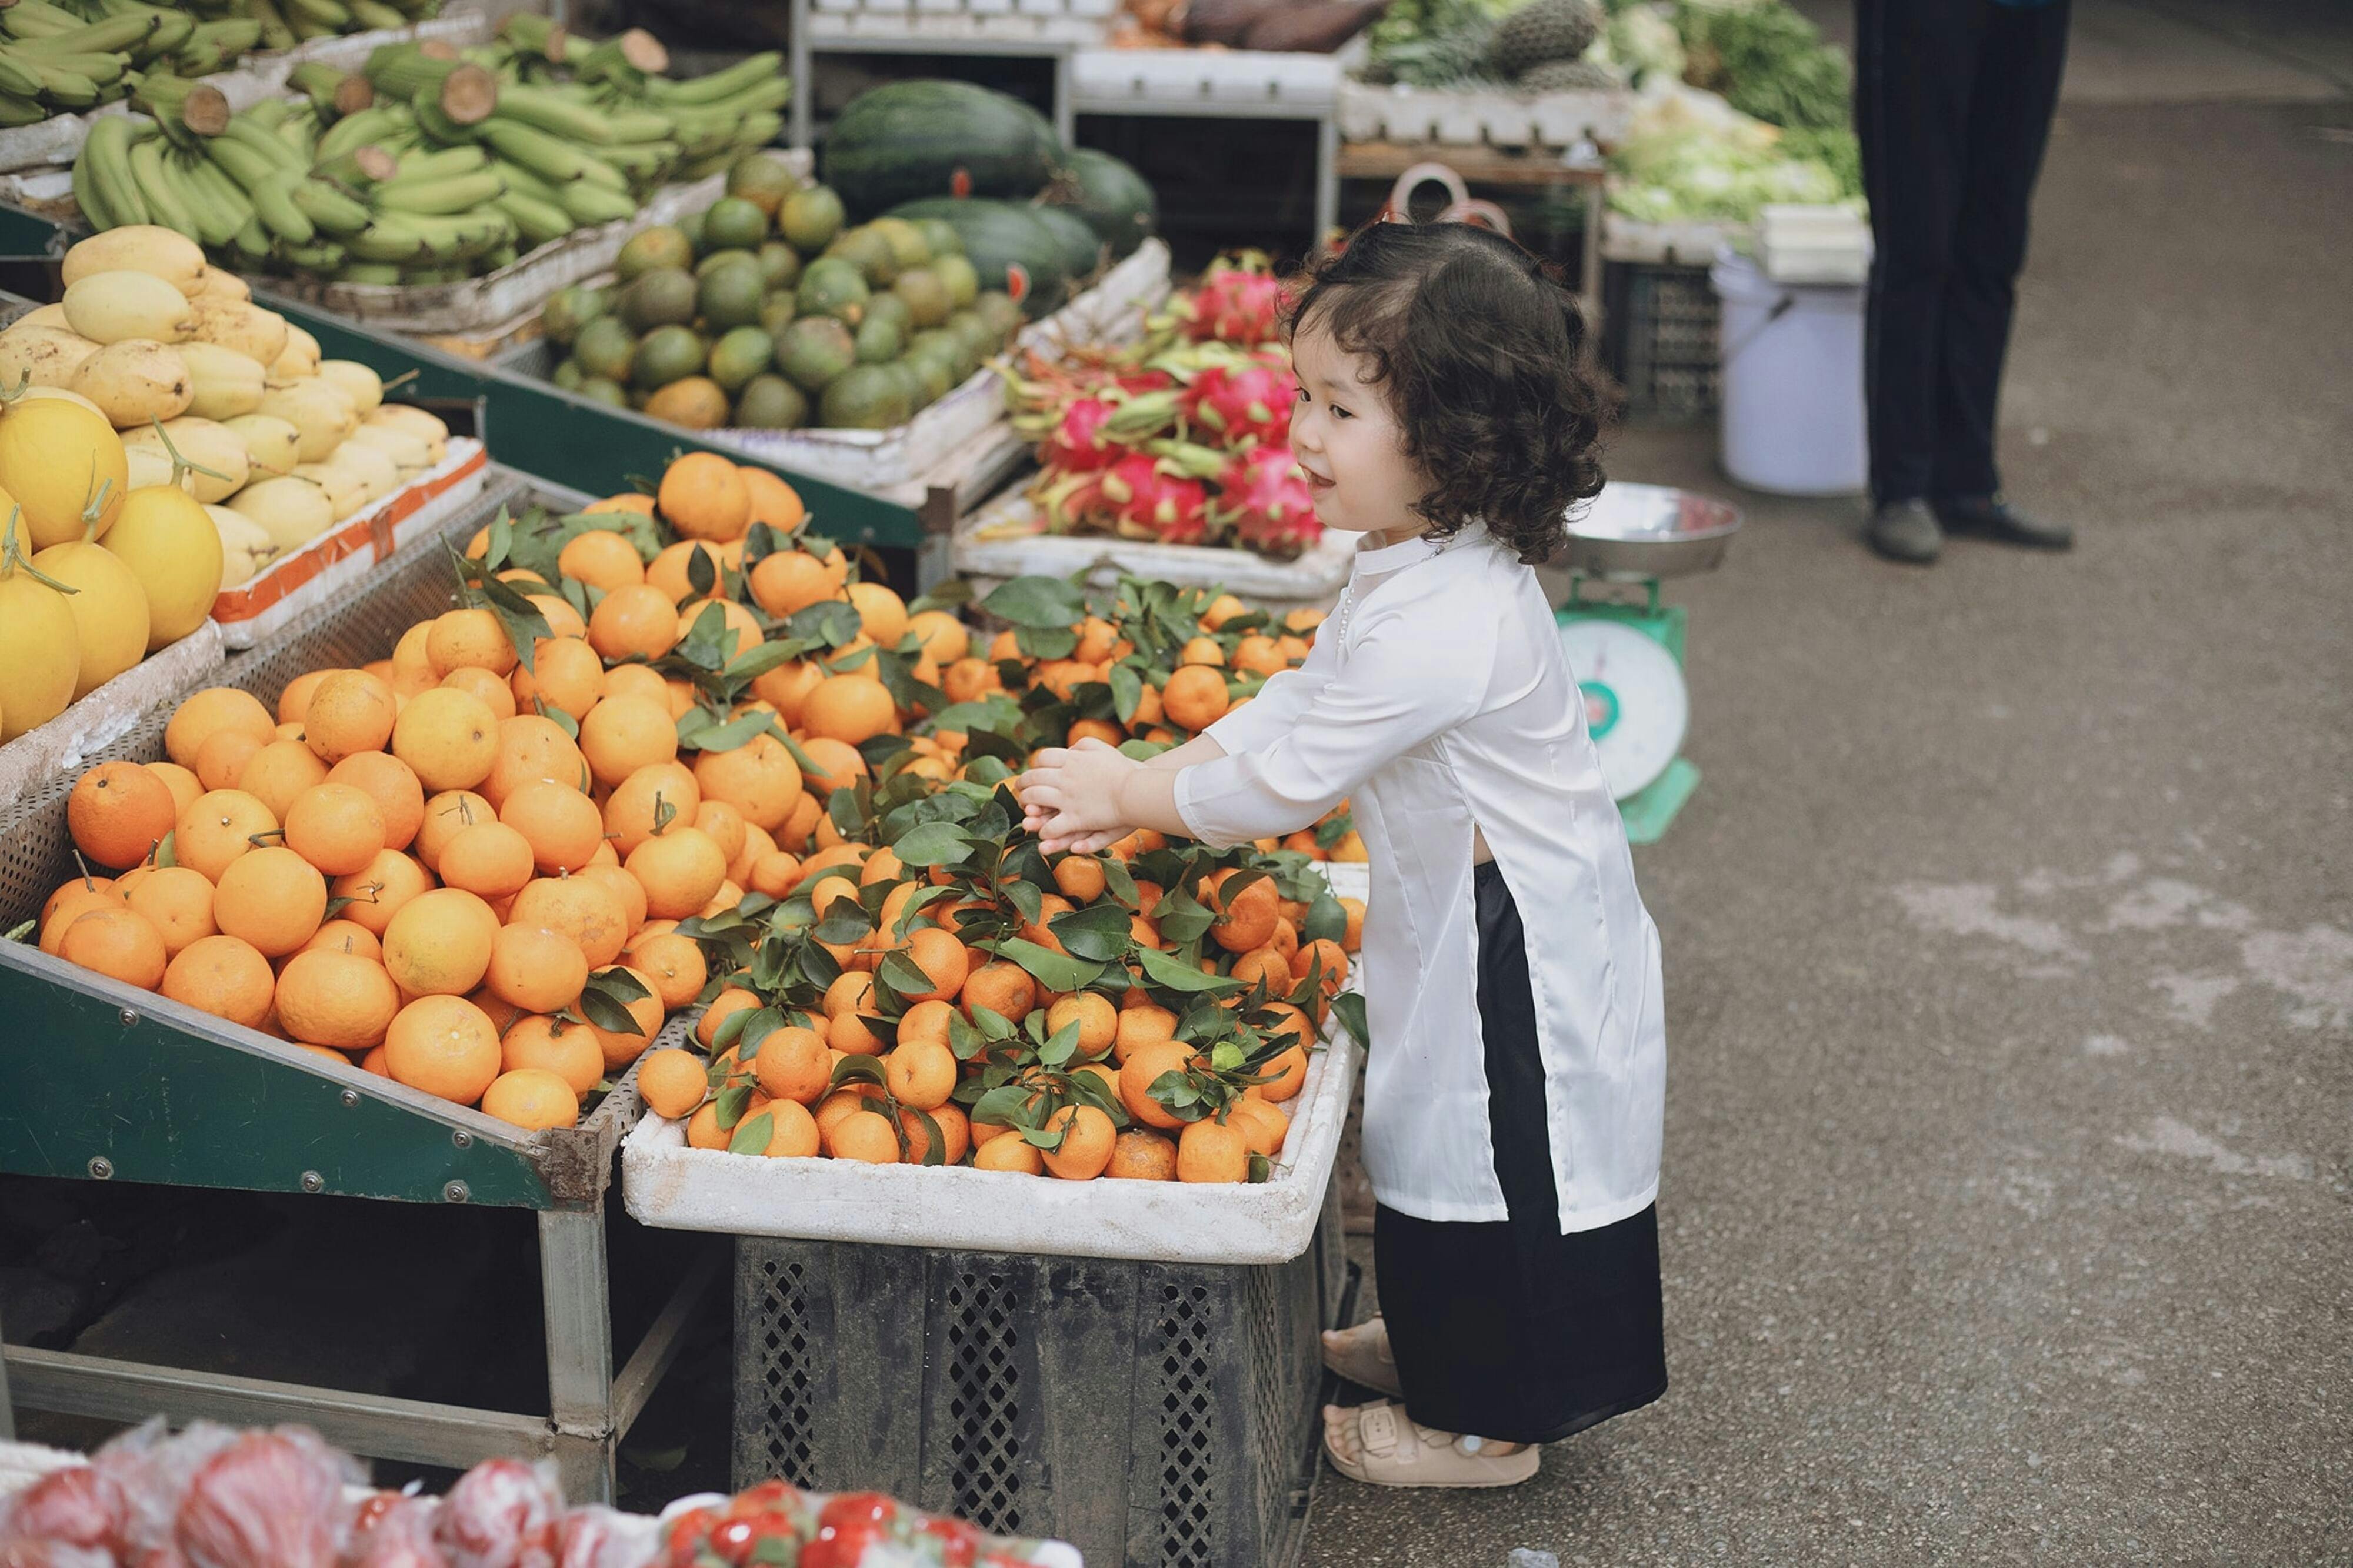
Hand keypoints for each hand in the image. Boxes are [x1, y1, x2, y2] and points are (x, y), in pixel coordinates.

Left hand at [1018, 738, 1138, 855]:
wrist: (1137, 791)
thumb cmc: (1124, 770)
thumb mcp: (1103, 748)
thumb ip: (1084, 745)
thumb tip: (1071, 749)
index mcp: (1071, 759)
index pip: (1043, 758)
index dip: (1035, 765)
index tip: (1033, 770)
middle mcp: (1065, 777)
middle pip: (1034, 778)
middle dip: (1024, 784)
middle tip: (1020, 788)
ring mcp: (1068, 798)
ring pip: (1036, 800)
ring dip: (1027, 805)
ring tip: (1026, 812)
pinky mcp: (1075, 818)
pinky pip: (1053, 826)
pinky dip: (1046, 830)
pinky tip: (1044, 832)